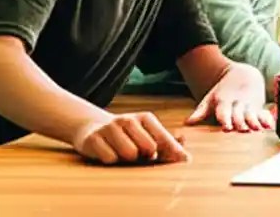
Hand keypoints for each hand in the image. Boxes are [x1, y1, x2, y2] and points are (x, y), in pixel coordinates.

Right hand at [72, 111, 188, 164]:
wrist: (93, 128)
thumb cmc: (128, 136)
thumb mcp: (148, 135)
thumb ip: (168, 145)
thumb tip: (186, 157)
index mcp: (145, 118)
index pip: (164, 138)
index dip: (174, 152)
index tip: (185, 161)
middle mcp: (128, 119)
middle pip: (148, 148)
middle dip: (147, 156)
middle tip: (139, 155)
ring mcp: (110, 127)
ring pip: (129, 154)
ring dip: (128, 159)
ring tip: (123, 154)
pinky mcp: (94, 138)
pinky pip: (110, 159)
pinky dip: (111, 161)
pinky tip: (108, 154)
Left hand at [186, 63, 274, 131]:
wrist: (244, 74)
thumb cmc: (224, 91)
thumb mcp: (211, 98)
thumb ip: (200, 112)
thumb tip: (187, 122)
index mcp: (224, 102)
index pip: (224, 111)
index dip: (225, 119)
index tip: (226, 126)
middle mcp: (238, 104)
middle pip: (239, 115)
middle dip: (241, 122)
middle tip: (243, 129)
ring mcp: (249, 105)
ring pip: (252, 115)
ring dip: (254, 122)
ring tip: (257, 129)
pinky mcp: (259, 107)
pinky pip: (264, 114)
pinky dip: (267, 120)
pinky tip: (270, 126)